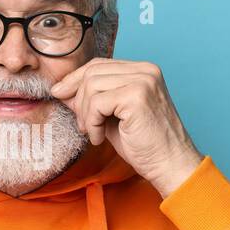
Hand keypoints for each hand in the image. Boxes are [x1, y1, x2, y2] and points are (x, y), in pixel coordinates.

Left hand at [49, 58, 201, 197]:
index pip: (98, 64)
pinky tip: (100, 137)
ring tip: (94, 132)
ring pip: (92, 85)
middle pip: (92, 72)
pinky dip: (92, 123)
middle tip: (83, 126)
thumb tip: (62, 89)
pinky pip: (97, 102)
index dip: (75, 79)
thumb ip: (91, 99)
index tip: (59, 94)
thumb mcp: (111, 116)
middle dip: (78, 99)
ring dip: (85, 114)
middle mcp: (145, 70)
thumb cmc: (144, 144)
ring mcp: (143, 81)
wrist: (170, 165)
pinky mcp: (137, 96)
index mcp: (142, 71)